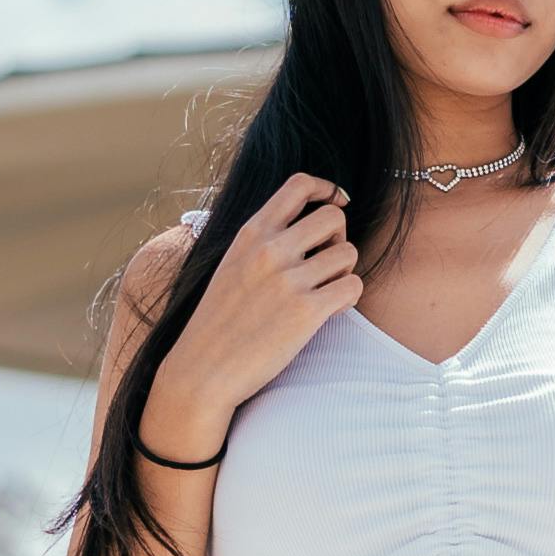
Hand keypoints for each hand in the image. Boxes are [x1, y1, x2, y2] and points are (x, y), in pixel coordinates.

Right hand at [156, 175, 358, 442]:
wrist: (202, 370)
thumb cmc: (218, 323)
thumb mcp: (230, 266)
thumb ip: (260, 242)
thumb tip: (297, 226)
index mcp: (250, 233)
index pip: (299, 184)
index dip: (327, 189)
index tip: (336, 203)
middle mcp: (269, 250)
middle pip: (334, 217)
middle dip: (339, 238)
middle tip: (326, 262)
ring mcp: (288, 280)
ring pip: (349, 253)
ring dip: (344, 271)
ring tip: (324, 291)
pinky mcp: (306, 311)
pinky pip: (353, 286)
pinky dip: (348, 297)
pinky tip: (329, 310)